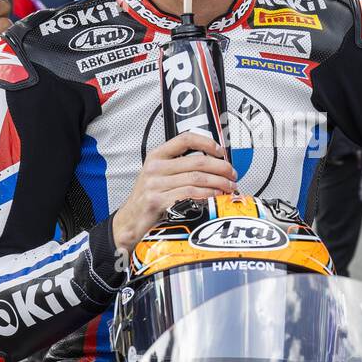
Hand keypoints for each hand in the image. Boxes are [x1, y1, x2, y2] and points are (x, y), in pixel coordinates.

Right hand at [112, 133, 236, 256]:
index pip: (185, 139)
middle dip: (221, 167)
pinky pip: (189, 194)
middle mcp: (155, 167)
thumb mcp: (159, 176)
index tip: (221, 151)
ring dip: (218, 183)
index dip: (207, 142)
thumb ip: (179, 167)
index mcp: (156, 156)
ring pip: (196, 179)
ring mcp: (154, 184)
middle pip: (197, 161)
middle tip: (232, 174)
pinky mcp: (157, 201)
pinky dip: (207, 195)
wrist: (129, 222)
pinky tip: (215, 197)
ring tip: (228, 188)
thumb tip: (213, 164)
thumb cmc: (148, 199)